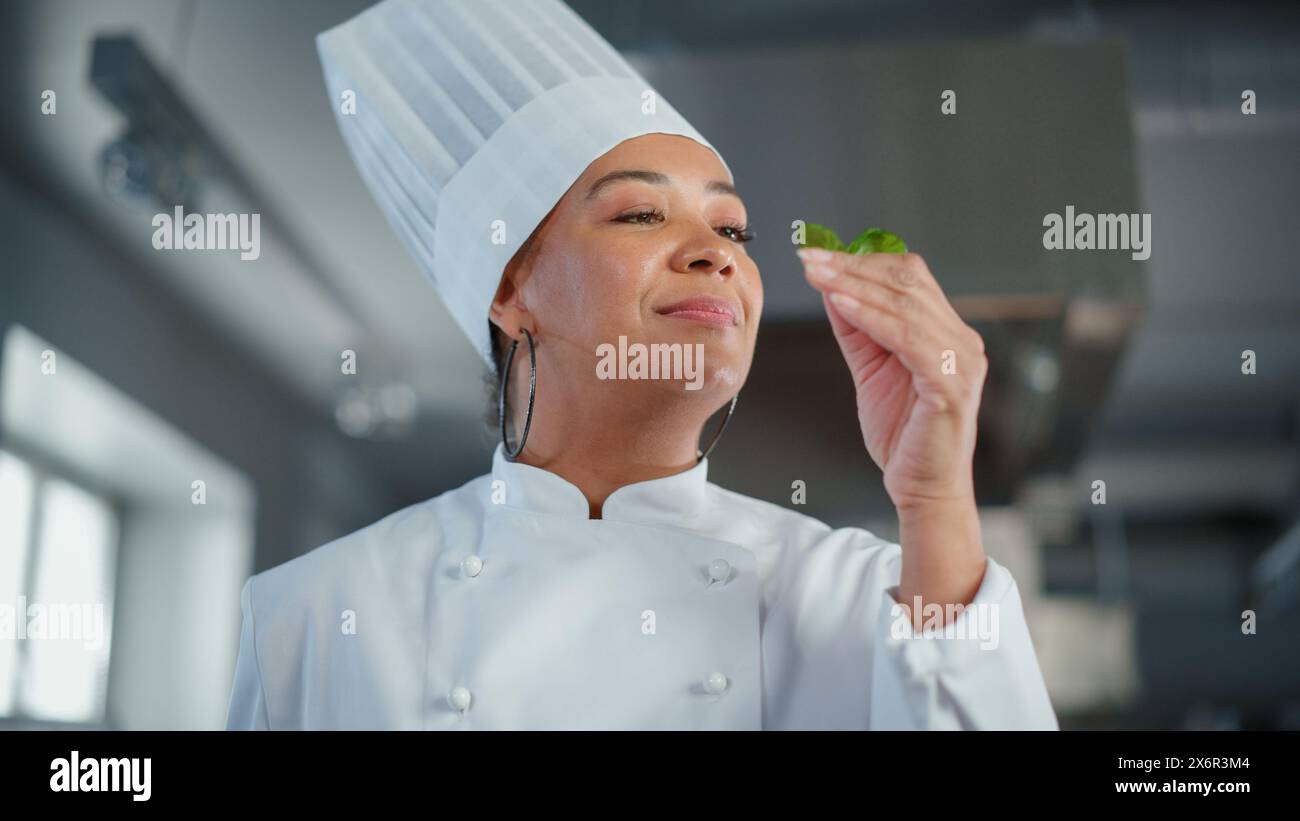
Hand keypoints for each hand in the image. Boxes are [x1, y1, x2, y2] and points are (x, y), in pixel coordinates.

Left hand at [798, 248, 986, 511]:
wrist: (923, 488)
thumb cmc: (902, 434)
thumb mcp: (871, 369)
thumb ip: (857, 329)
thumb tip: (833, 287)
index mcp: (946, 333)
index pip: (908, 277)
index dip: (861, 261)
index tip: (816, 255)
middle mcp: (961, 340)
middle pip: (907, 282)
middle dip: (852, 265)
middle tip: (809, 256)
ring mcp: (962, 361)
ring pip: (907, 304)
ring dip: (855, 284)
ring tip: (817, 274)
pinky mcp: (951, 384)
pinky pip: (909, 339)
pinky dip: (873, 318)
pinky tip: (842, 304)